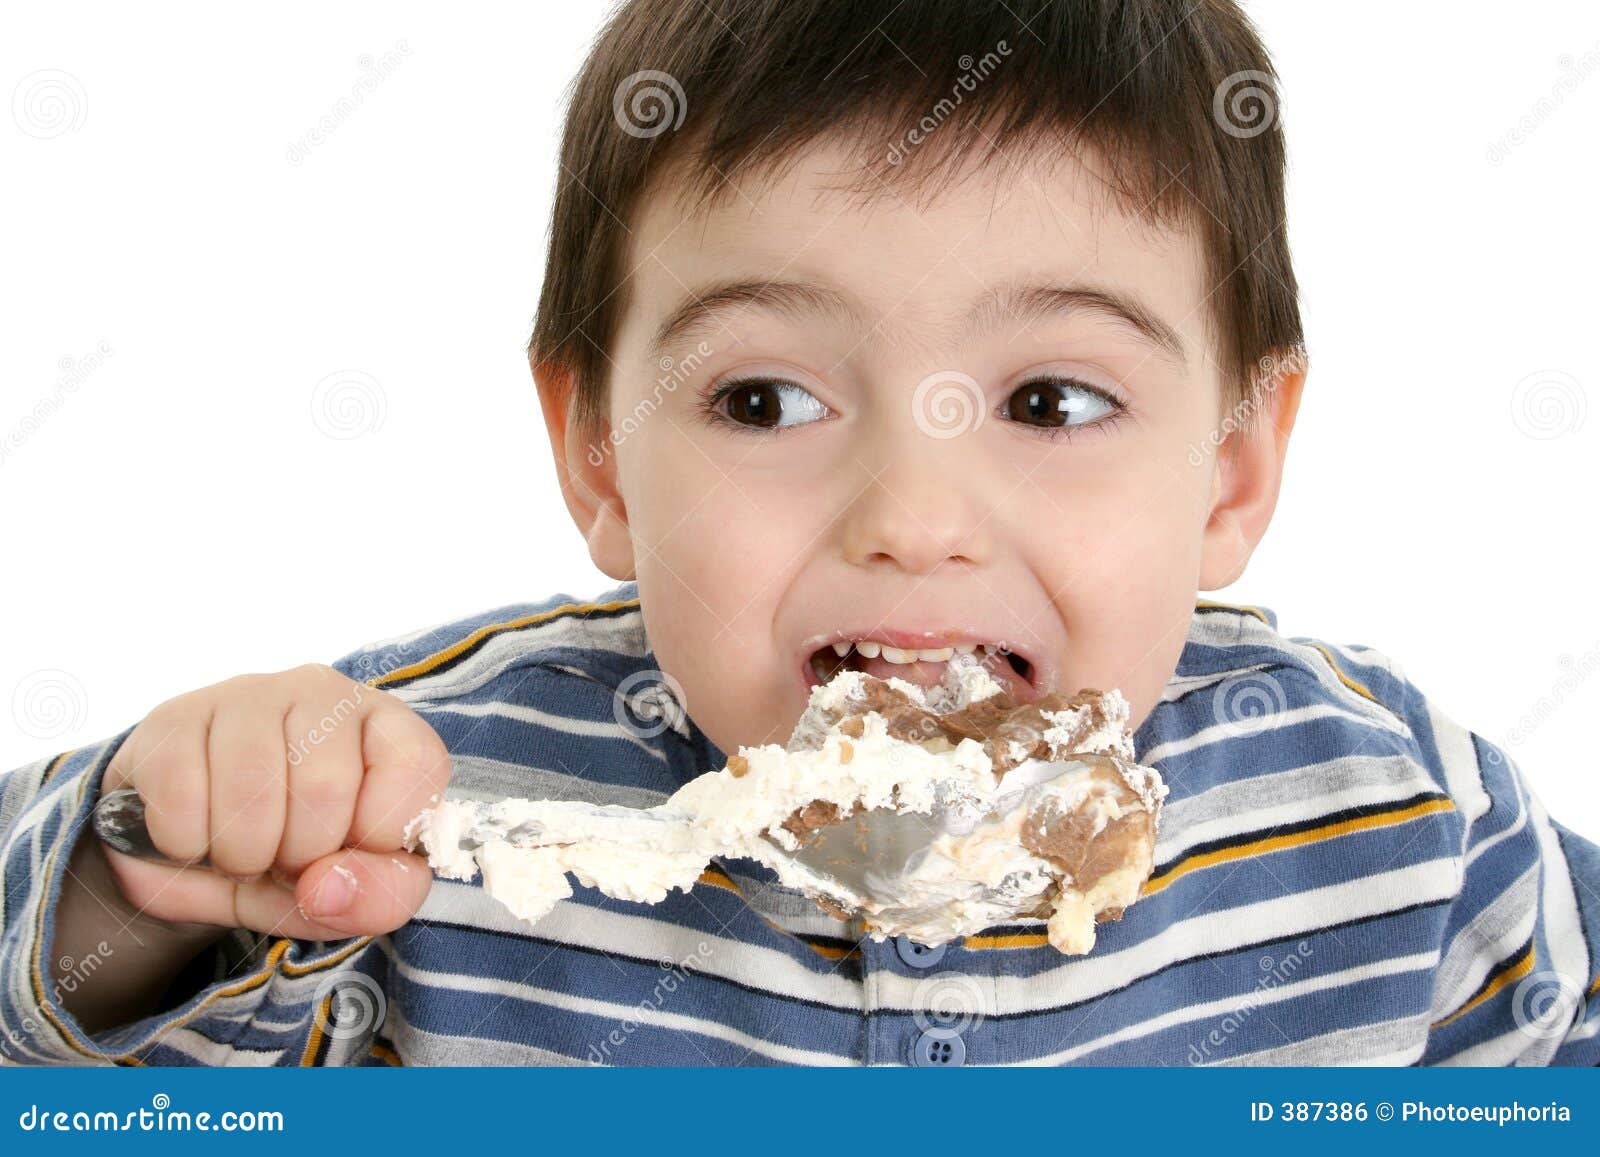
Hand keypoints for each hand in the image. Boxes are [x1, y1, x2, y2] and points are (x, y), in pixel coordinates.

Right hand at [97, 663, 450, 938]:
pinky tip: (195, 834)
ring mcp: (246, 696)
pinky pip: (181, 795)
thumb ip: (378, 896)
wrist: (191, 858)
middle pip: (326, 785)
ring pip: (251, 788)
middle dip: (300, 855)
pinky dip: (185, 844)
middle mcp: (323, 694)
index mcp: (386, 726)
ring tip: (240, 849)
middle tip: (284, 858)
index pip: (417, 765)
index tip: (353, 850)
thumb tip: (327, 888)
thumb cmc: (293, 861)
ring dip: (240, 855)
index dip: (384, 833)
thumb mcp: (353, 893)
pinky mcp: (174, 717)